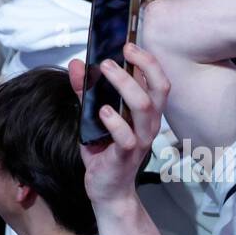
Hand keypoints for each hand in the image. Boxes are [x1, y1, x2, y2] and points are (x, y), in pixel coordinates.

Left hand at [68, 43, 168, 209]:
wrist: (107, 190)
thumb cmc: (105, 153)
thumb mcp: (92, 117)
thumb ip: (85, 92)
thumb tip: (76, 65)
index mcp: (145, 113)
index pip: (157, 80)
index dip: (148, 60)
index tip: (129, 43)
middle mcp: (148, 124)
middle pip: (159, 88)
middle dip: (143, 65)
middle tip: (121, 51)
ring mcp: (140, 140)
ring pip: (144, 107)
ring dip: (125, 85)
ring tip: (105, 72)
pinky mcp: (126, 156)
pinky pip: (126, 136)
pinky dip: (115, 121)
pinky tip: (102, 111)